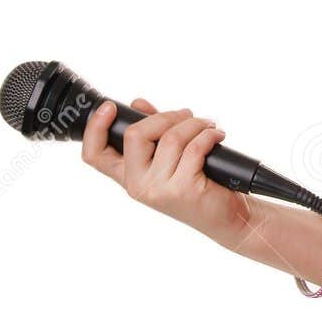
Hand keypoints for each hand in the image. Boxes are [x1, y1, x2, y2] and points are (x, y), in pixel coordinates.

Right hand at [81, 96, 256, 251]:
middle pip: (134, 135)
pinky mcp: (183, 189)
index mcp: (128, 176)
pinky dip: (208, 135)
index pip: (95, 155)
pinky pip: (194, 148)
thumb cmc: (199, 184)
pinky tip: (216, 136)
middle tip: (186, 116)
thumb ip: (151, 133)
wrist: (227, 217)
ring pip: (170, 138)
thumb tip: (138, 104)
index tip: (109, 107)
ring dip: (194, 124)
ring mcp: (159, 189)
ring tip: (207, 126)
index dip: (94, 128)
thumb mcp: (169, 158)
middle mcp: (138, 185)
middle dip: (165, 117)